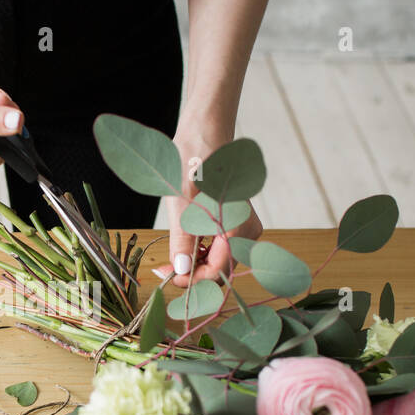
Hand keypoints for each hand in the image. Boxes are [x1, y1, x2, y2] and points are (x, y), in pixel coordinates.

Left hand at [155, 127, 262, 287]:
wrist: (205, 134)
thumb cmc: (194, 162)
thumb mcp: (181, 207)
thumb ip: (182, 243)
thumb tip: (180, 272)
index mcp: (238, 228)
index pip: (217, 272)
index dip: (192, 281)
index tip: (169, 277)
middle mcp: (247, 231)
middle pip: (220, 269)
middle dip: (193, 273)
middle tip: (166, 269)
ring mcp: (244, 226)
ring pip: (220, 259)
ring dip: (196, 262)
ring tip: (174, 254)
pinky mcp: (236, 221)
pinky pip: (220, 246)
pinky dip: (202, 250)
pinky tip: (186, 243)